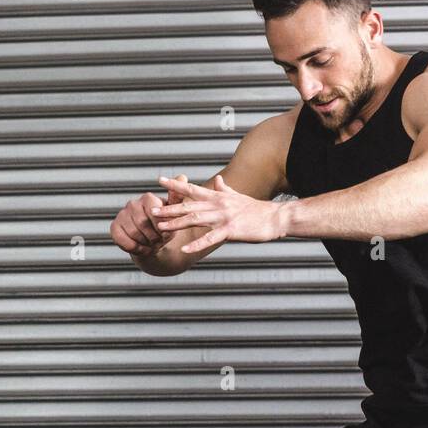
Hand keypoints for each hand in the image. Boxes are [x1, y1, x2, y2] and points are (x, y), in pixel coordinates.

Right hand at [108, 182, 180, 254]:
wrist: (154, 244)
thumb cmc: (166, 227)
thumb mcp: (175, 214)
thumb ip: (177, 198)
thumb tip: (182, 176)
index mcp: (148, 199)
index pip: (153, 209)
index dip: (160, 224)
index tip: (166, 233)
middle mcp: (133, 204)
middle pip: (142, 222)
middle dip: (153, 235)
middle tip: (159, 240)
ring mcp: (122, 215)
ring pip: (132, 232)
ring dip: (145, 243)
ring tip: (152, 244)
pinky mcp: (114, 227)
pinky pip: (122, 240)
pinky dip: (135, 248)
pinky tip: (143, 249)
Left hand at [154, 174, 285, 248]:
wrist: (275, 217)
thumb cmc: (257, 210)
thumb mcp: (239, 197)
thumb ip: (225, 190)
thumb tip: (218, 180)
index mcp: (218, 197)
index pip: (192, 189)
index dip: (176, 185)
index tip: (160, 180)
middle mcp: (218, 204)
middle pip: (189, 205)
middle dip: (170, 208)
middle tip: (152, 209)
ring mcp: (223, 217)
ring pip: (195, 219)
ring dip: (177, 223)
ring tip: (161, 227)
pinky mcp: (230, 230)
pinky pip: (210, 238)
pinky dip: (196, 243)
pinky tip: (185, 248)